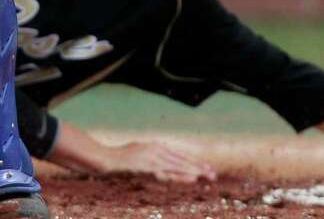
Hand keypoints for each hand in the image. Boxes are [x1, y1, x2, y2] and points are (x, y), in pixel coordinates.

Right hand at [97, 140, 215, 182]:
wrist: (109, 159)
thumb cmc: (123, 157)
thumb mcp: (140, 152)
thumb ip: (152, 155)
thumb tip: (161, 161)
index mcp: (156, 146)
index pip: (179, 155)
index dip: (193, 162)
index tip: (206, 167)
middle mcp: (157, 150)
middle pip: (182, 159)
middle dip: (198, 167)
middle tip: (213, 174)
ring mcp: (154, 157)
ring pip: (179, 165)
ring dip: (194, 170)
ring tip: (207, 175)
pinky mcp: (151, 165)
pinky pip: (171, 171)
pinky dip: (182, 174)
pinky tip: (192, 177)